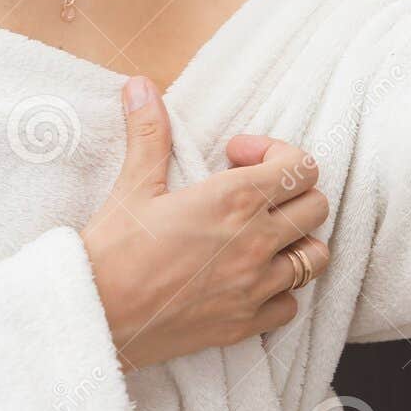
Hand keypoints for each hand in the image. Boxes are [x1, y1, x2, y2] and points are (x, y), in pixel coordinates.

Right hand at [80, 78, 330, 371]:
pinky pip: (290, 304)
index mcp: (234, 200)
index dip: (277, 155)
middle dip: (292, 193)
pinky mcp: (244, 324)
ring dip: (294, 242)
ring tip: (260, 236)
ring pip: (314, 258)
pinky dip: (278, 291)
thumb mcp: (134, 185)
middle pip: (317, 207)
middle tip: (254, 195)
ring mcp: (255, 287)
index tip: (238, 159)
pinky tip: (247, 280)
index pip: (302, 167)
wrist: (93, 316)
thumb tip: (140, 85)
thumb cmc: (112, 250)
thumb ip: (149, 132)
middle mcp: (255, 242)